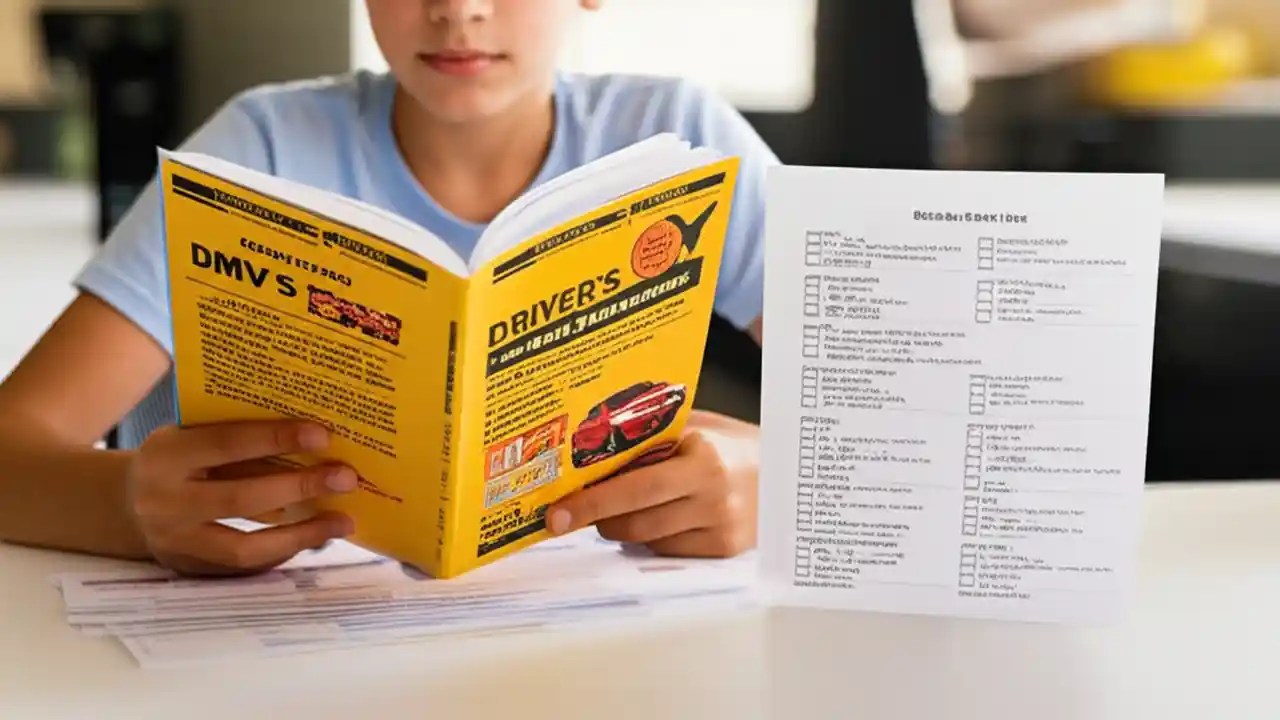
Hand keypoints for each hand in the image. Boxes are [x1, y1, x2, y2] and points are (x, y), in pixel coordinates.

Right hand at [125, 420, 356, 575]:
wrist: (125, 502)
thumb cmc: (177, 458)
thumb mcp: (192, 435)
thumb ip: (237, 437)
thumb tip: (312, 439)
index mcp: (166, 455)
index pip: (227, 443)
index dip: (276, 438)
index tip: (322, 435)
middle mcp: (164, 502)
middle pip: (240, 499)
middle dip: (299, 488)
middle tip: (345, 478)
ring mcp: (175, 542)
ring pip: (244, 547)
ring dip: (300, 534)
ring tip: (342, 522)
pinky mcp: (190, 568)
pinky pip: (245, 565)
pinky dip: (283, 550)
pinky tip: (315, 537)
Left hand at [545, 410, 758, 557]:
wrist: (787, 470)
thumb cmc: (731, 445)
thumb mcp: (695, 429)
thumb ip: (651, 438)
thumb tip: (588, 449)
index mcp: (704, 461)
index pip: (636, 487)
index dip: (592, 502)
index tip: (558, 513)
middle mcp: (714, 498)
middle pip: (635, 522)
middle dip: (597, 518)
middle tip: (572, 513)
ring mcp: (721, 529)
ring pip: (646, 540)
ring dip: (621, 528)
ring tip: (619, 508)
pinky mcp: (723, 551)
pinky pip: (667, 551)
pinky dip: (651, 538)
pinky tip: (659, 517)